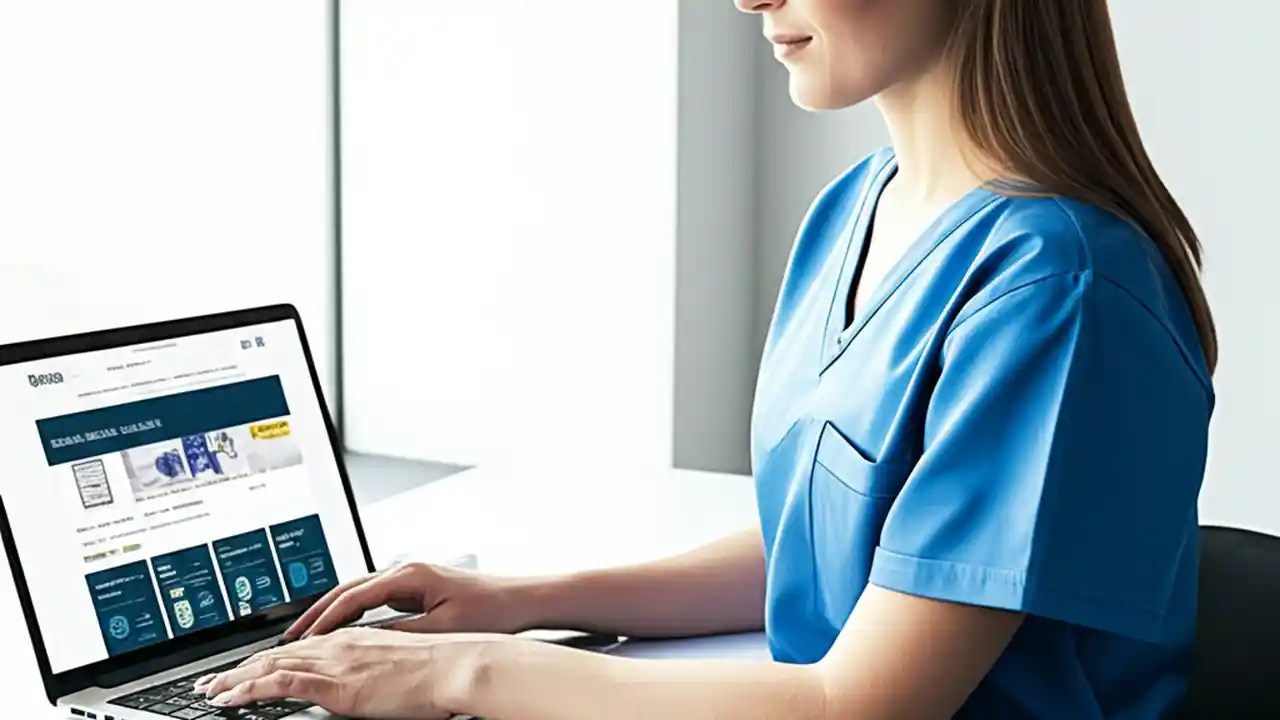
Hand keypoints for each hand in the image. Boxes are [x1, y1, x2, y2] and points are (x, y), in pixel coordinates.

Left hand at [194, 627, 496, 718]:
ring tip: (210, 692)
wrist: (456, 665)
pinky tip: (229, 698)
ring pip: (269, 666)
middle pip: (277, 654)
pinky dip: (248, 690)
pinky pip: (279, 684)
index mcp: (354, 639)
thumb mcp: (401, 666)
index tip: (246, 671)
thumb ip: (375, 671)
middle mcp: (339, 644)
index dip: (268, 659)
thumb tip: (367, 683)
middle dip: (241, 669)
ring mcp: (335, 660)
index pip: (300, 649)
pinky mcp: (336, 682)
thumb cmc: (442, 669)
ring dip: (234, 679)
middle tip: (212, 683)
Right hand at [286, 562, 536, 638]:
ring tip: (309, 633)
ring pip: (359, 592)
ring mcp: (412, 578)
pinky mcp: (418, 588)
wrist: (521, 599)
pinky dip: (353, 612)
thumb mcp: (441, 629)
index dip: (325, 619)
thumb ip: (402, 634)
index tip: (303, 637)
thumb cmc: (491, 610)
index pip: (353, 596)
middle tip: (292, 635)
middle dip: (318, 612)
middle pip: (349, 589)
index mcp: (408, 575)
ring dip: (333, 611)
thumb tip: (367, 644)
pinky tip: (344, 629)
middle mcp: (406, 571)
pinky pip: (375, 599)